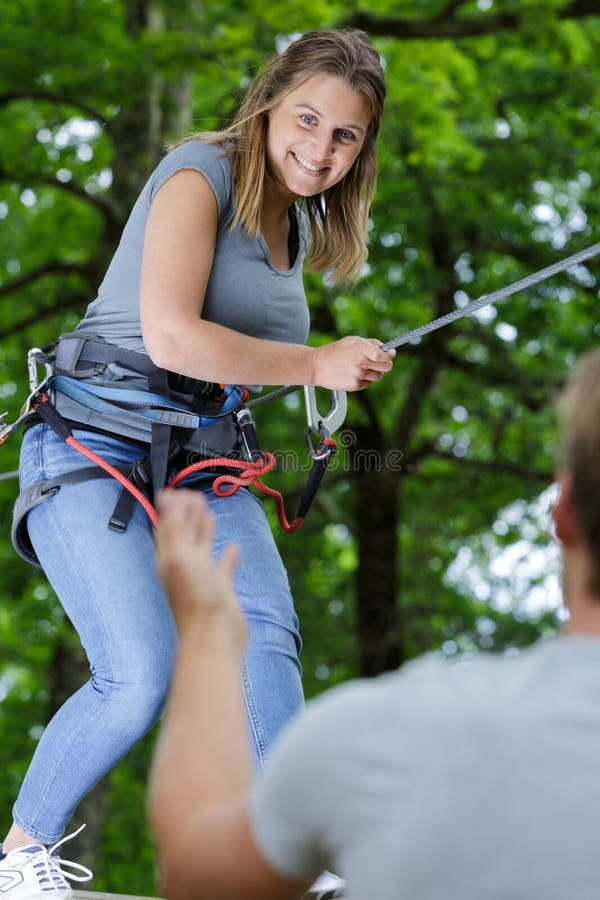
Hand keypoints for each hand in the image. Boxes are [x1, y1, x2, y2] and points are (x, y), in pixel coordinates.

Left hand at [154, 489, 246, 652]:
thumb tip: (166, 498)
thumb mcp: (180, 555)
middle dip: (187, 514)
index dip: (172, 507)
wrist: (213, 637)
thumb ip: (175, 527)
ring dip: (204, 530)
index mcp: (169, 557)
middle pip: (183, 533)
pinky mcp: (221, 589)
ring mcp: (202, 577)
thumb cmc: (194, 599)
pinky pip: (223, 568)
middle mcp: (183, 565)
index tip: (179, 489)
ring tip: (208, 514)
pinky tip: (235, 549)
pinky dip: (228, 557)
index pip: (167, 525)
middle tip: (194, 495)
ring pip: (202, 547)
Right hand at [312, 336, 394, 390]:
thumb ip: (370, 344)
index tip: (390, 353)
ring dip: (374, 372)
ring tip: (361, 367)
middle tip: (380, 361)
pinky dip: (364, 379)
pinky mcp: (354, 385)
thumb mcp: (352, 341)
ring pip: (378, 376)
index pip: (384, 355)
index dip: (389, 354)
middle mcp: (361, 362)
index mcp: (361, 349)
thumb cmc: (335, 351)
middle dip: (385, 364)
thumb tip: (385, 348)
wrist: (317, 366)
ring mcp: (358, 375)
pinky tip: (353, 374)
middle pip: (387, 367)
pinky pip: (368, 383)